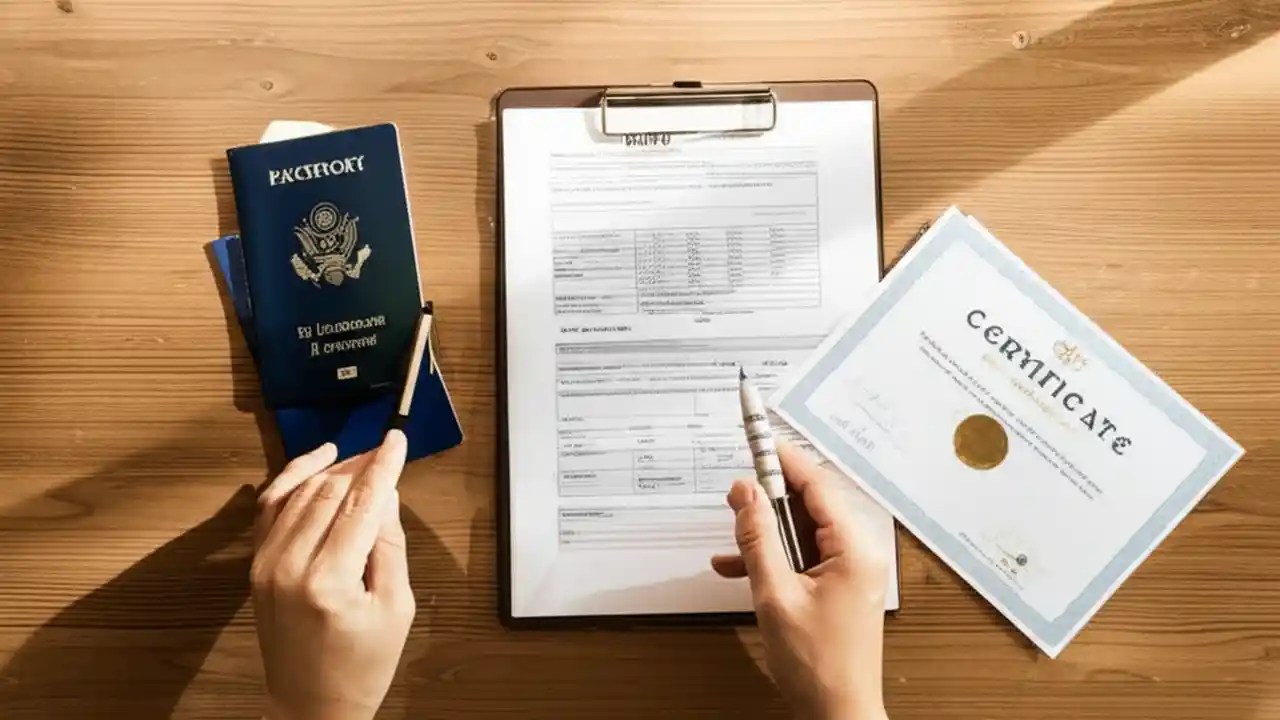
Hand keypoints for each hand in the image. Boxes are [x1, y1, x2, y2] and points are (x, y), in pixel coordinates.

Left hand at [251, 431, 414, 719]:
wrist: (312, 705)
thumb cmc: (362, 665)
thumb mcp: (396, 606)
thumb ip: (389, 545)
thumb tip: (386, 493)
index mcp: (329, 581)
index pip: (360, 505)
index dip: (382, 467)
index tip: (398, 440)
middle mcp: (289, 567)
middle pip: (328, 492)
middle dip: (360, 465)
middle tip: (386, 450)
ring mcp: (265, 565)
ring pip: (298, 493)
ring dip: (331, 469)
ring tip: (360, 456)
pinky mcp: (256, 566)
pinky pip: (270, 508)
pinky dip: (292, 480)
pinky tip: (317, 464)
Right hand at [712, 442, 890, 719]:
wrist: (838, 713)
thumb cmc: (819, 666)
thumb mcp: (774, 595)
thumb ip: (757, 538)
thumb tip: (745, 493)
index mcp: (854, 548)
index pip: (816, 484)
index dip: (784, 459)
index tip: (758, 438)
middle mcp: (859, 552)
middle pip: (809, 503)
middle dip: (769, 498)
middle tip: (736, 493)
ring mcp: (849, 569)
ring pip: (802, 529)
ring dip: (766, 532)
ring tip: (733, 536)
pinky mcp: (838, 585)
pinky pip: (803, 554)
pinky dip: (772, 556)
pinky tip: (738, 565)